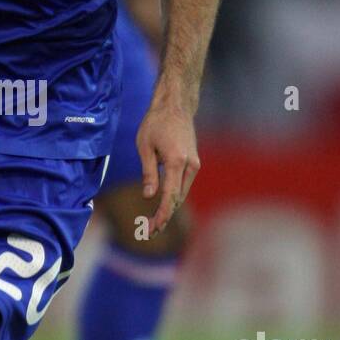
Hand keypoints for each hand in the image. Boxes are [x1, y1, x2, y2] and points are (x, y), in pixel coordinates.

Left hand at [135, 100, 199, 235]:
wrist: (175, 106)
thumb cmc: (156, 123)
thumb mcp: (144, 146)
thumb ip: (148, 173)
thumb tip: (150, 197)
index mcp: (176, 161)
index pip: (169, 196)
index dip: (161, 215)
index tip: (152, 229)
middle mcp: (190, 165)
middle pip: (178, 199)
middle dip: (164, 217)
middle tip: (148, 233)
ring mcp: (194, 164)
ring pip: (182, 194)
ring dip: (169, 209)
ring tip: (154, 223)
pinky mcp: (194, 163)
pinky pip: (183, 185)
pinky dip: (174, 197)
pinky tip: (163, 206)